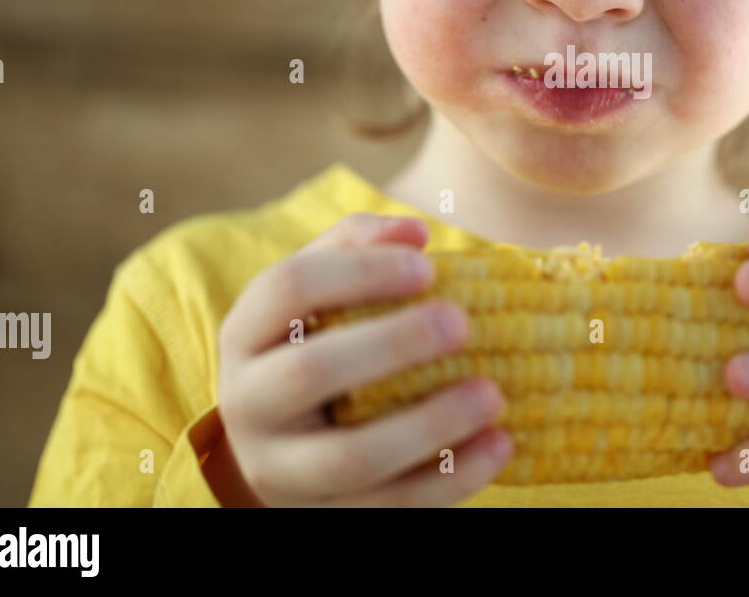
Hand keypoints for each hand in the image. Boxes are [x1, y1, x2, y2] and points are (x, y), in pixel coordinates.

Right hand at [216, 213, 512, 505]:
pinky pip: (391, 506)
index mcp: (248, 333)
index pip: (286, 288)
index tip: (428, 266)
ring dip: (430, 425)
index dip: (358, 272)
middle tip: (461, 322)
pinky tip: (501, 444)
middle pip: (309, 373)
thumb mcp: (320, 291)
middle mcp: (250, 404)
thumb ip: (360, 246)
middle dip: (391, 344)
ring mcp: (285, 471)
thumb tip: (414, 232)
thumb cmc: (318, 340)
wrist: (282, 447)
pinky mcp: (328, 517)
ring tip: (493, 394)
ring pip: (351, 458)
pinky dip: (452, 480)